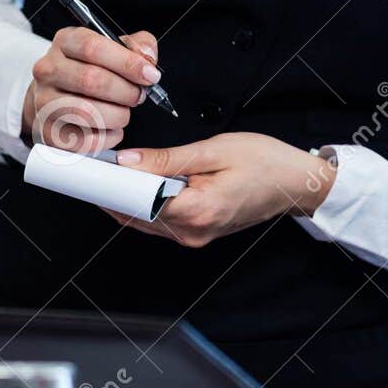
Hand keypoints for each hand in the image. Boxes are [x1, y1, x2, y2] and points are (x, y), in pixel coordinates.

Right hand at [22, 28, 161, 153]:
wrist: (56, 99)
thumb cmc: (89, 71)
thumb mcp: (112, 49)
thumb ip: (136, 46)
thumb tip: (147, 57)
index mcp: (66, 42)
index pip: (93, 47)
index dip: (127, 62)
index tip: (150, 75)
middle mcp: (48, 69)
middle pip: (91, 80)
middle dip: (126, 91)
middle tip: (139, 96)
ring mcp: (44, 101)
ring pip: (87, 111)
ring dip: (117, 115)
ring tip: (124, 113)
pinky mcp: (48, 131)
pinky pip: (84, 140)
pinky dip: (108, 138)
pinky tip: (112, 129)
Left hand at [109, 132, 336, 247]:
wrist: (295, 183)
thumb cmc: (264, 162)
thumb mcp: (213, 150)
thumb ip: (166, 159)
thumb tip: (127, 161)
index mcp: (196, 211)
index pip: (135, 203)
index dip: (109, 186)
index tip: (93, 168)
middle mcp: (191, 232)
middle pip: (134, 215)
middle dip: (113, 190)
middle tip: (96, 163)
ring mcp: (193, 236)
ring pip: (143, 220)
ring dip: (126, 197)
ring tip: (114, 170)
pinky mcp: (196, 233)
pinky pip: (158, 221)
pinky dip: (144, 203)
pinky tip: (139, 184)